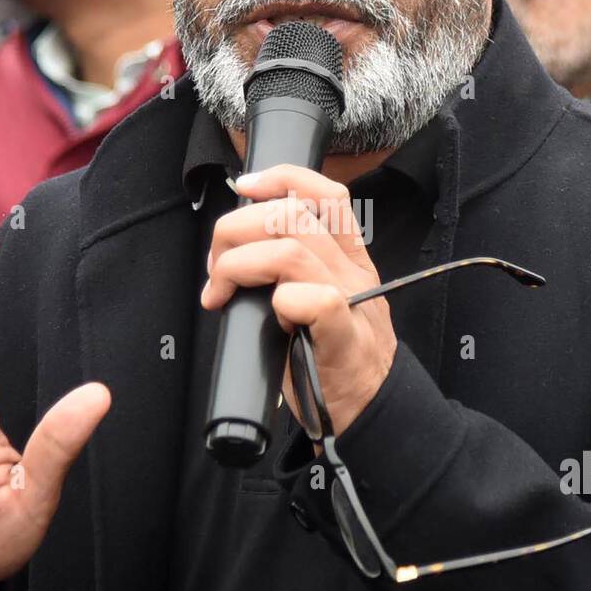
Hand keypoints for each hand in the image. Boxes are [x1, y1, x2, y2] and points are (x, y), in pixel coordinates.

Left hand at [201, 165, 395, 434]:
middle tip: (216, 268)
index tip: (244, 187)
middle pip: (292, 215)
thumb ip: (293, 273)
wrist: (374, 412)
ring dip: (239, 266)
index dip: (283, 179)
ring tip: (221, 293)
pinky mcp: (343, 337)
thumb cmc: (334, 360)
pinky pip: (313, 300)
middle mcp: (352, 272)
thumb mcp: (322, 303)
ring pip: (290, 251)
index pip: (326, 195)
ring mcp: (350, 303)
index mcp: (349, 259)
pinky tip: (271, 321)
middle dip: (235, 230)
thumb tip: (236, 250)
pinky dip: (280, 303)